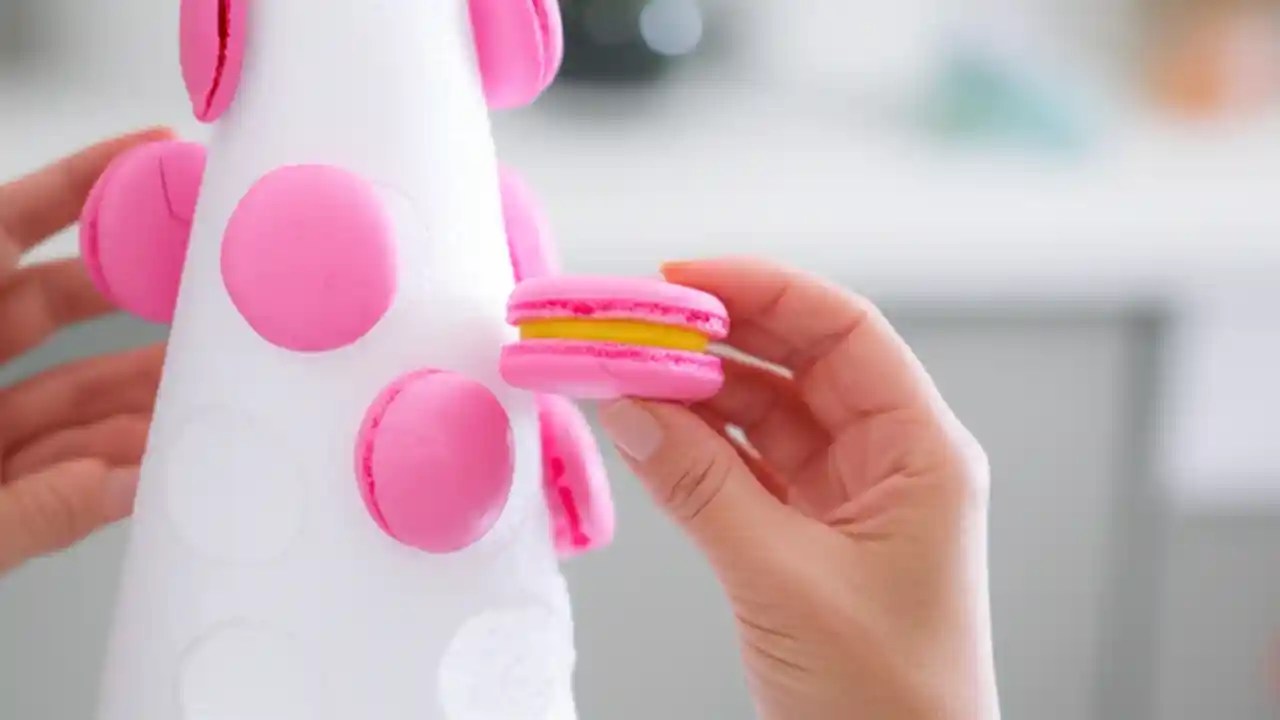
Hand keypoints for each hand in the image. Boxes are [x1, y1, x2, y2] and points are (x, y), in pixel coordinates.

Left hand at [0, 129, 170, 576]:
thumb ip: (20, 511)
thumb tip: (119, 492)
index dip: (78, 188)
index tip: (148, 157)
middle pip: (48, 304)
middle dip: (136, 292)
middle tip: (205, 279)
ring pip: (63, 393)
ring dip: (139, 390)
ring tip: (208, 383)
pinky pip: (52, 468)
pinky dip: (107, 464)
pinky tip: (158, 457)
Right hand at [599, 259, 999, 718]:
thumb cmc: (887, 700)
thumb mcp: (784, 580)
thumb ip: (700, 487)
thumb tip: (629, 405)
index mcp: (922, 453)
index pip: (844, 333)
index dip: (763, 291)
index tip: (683, 280)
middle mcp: (889, 461)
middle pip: (797, 363)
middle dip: (714, 337)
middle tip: (632, 322)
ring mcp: (846, 497)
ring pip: (764, 413)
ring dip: (695, 392)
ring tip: (622, 373)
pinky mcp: (807, 534)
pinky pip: (746, 465)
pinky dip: (695, 446)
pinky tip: (646, 428)